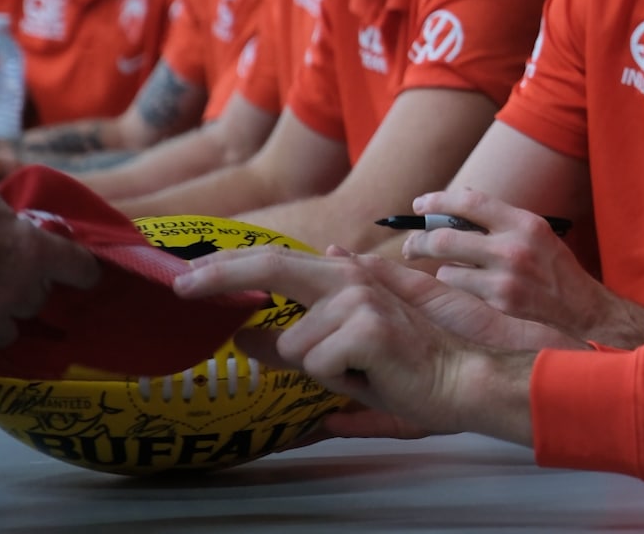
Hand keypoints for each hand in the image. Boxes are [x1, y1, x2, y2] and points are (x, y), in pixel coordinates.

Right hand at [0, 174, 100, 349]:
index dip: (81, 272)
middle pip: (38, 301)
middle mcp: (16, 291)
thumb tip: (14, 229)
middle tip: (0, 274)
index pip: (83, 271)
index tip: (78, 274)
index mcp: (34, 254)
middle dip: (24, 289)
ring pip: (6, 331)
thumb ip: (9, 223)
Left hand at [173, 244, 540, 440]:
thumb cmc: (409, 368)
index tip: (189, 278)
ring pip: (294, 344)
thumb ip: (300, 333)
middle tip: (180, 288)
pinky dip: (336, 380)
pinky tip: (371, 375)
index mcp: (346, 280)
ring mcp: (359, 300)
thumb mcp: (344, 352)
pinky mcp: (367, 327)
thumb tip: (248, 333)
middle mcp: (350, 280)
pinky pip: (316, 364)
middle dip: (220, 276)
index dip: (231, 268)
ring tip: (358, 372)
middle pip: (271, 267)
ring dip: (316, 370)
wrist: (463, 380)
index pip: (277, 263)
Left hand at [404, 188, 625, 340]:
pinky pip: (461, 289)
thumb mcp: (535, 232)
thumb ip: (500, 217)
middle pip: (445, 238)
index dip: (438, 200)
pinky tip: (470, 287)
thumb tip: (461, 198)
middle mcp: (513, 247)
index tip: (419, 205)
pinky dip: (458, 285)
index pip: (469, 201)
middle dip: (418, 241)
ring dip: (443, 268)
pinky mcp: (499, 303)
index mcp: (524, 222)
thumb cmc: (553, 266)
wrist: (581, 307)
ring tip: (452, 270)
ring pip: (447, 268)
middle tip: (410, 245)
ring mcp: (505, 277)